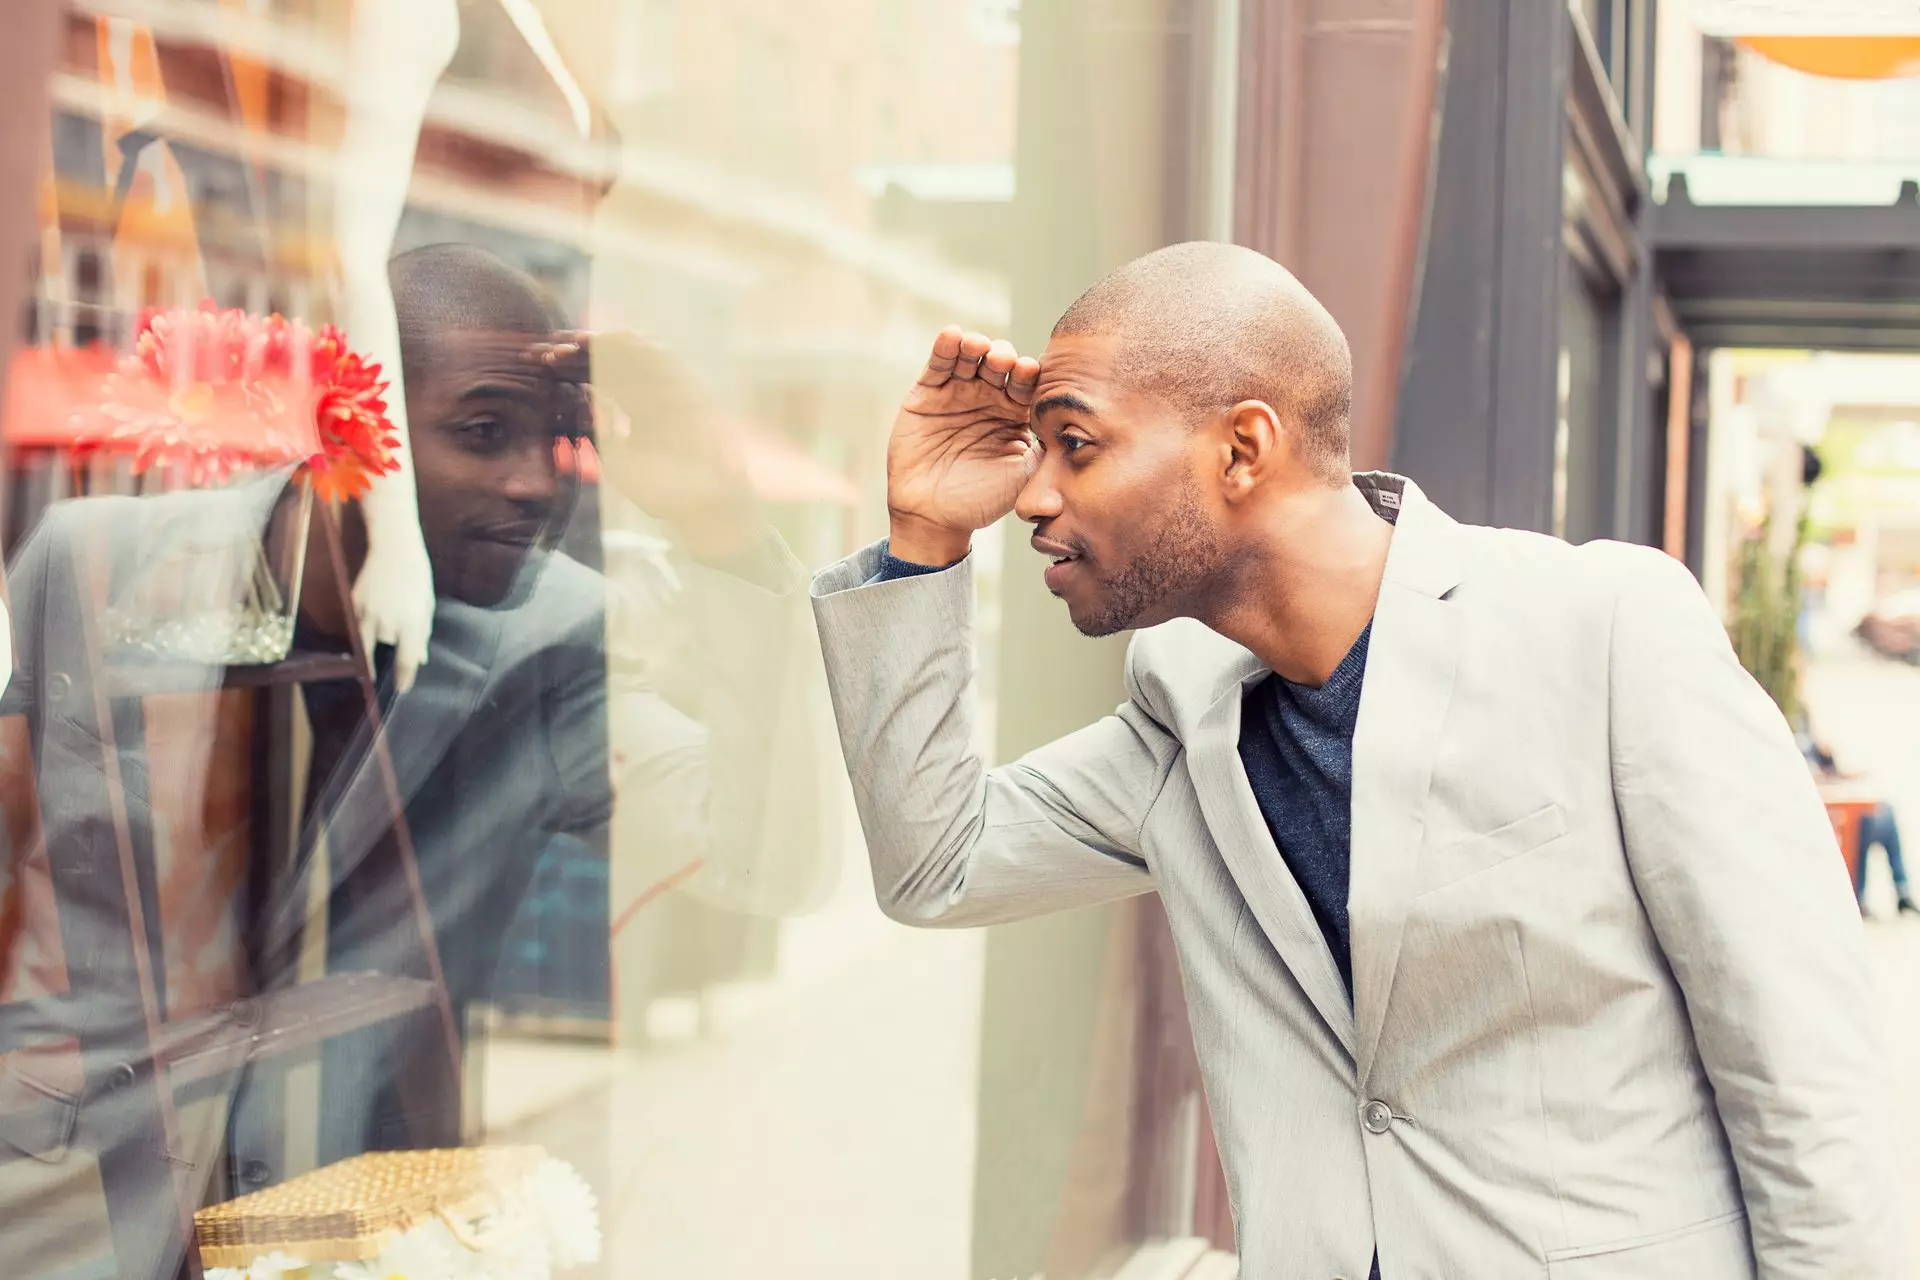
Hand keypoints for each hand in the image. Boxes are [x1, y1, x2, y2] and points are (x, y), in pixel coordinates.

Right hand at [352, 490, 436, 692]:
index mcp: (411, 623)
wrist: (394, 548)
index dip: (404, 677)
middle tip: (400, 625)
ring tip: (389, 609)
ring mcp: (367, 613)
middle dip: (394, 642)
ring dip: (379, 633)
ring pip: (370, 638)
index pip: (406, 660)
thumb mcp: (427, 605)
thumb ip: (422, 633)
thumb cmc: (417, 576)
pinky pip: (359, 625)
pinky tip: (374, 610)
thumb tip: (420, 658)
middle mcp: (387, 621)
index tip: (402, 689)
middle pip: (386, 647)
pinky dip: (366, 624)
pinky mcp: (354, 604)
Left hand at [534, 331, 760, 557]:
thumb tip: (587, 400)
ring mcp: (673, 393)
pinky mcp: (691, 391)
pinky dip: (640, 348)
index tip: (542, 361)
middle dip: (582, 354)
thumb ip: (602, 434)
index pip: (600, 380)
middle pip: (613, 364)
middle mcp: (654, 396)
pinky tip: (614, 340)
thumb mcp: (619, 463)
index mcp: (638, 410)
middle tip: (550, 347)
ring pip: (636, 357)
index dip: (572, 369)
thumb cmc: (665, 494)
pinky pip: (666, 362)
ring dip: (607, 346)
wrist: (705, 509)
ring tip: (577, 340)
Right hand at [885, 327, 1040, 564]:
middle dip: (1003, 357)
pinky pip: (938, 364)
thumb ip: (1046, 447)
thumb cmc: (983, 500)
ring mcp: (957, 393)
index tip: (1031, 372)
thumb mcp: (1024, 475)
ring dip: (976, 346)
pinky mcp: (927, 394)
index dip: (1029, 375)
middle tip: (1004, 362)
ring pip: (969, 357)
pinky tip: (952, 335)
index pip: (1026, 384)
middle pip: (999, 365)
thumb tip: (1077, 426)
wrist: (935, 516)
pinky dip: (944, 346)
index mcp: (1015, 413)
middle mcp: (988, 398)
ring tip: (978, 346)